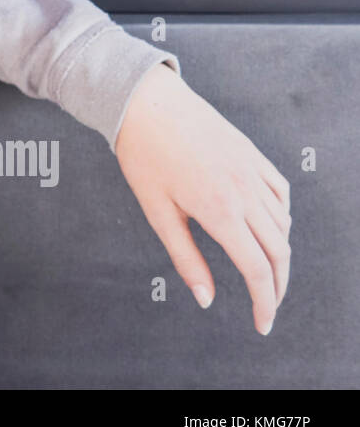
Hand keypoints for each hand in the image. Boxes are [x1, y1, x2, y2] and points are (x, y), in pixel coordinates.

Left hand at [115, 63, 290, 334]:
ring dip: (279, 253)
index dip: (264, 303)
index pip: (257, 270)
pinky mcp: (252, 154)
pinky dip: (282, 217)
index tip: (261, 324)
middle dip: (277, 286)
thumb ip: (185, 258)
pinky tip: (267, 227)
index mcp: (220, 210)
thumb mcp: (156, 212)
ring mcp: (252, 171)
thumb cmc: (143, 156)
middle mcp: (245, 192)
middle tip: (265, 306)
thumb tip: (206, 299)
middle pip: (279, 252)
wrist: (145, 102)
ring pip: (283, 224)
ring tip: (263, 272)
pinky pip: (280, 193)